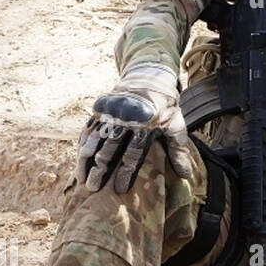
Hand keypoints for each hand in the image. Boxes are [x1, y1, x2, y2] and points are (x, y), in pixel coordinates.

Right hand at [77, 67, 192, 193]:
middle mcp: (124, 118)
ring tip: (81, 177)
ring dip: (86, 159)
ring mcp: (110, 112)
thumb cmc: (165, 106)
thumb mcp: (177, 125)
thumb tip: (185, 176)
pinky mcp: (100, 108)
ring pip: (94, 138)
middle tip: (92, 187)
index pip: (133, 154)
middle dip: (100, 169)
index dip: (126, 173)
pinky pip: (89, 128)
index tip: (119, 189)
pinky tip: (80, 159)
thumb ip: (178, 150)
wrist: (149, 76)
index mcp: (144, 125)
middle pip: (109, 148)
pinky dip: (83, 144)